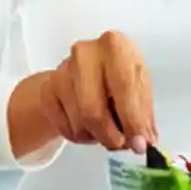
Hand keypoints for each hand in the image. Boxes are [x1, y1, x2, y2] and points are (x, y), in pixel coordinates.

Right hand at [38, 30, 156, 152]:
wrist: (84, 72)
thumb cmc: (119, 80)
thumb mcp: (139, 91)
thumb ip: (143, 117)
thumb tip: (143, 141)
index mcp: (115, 45)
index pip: (124, 86)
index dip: (133, 119)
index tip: (140, 143)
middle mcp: (85, 53)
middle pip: (93, 110)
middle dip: (109, 135)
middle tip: (120, 144)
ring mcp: (62, 70)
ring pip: (79, 123)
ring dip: (96, 136)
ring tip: (106, 128)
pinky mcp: (47, 89)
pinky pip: (64, 128)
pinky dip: (80, 136)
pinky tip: (88, 124)